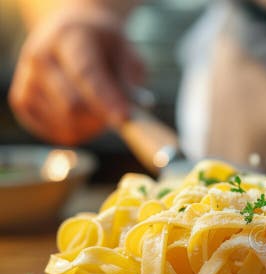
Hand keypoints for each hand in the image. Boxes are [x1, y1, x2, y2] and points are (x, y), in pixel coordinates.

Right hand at [9, 6, 144, 144]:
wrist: (70, 33)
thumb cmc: (102, 46)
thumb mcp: (124, 51)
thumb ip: (128, 79)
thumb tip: (128, 112)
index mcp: (68, 38)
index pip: (86, 73)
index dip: (106, 98)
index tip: (124, 118)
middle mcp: (40, 57)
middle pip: (72, 105)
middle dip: (102, 118)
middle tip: (119, 115)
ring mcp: (27, 80)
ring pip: (66, 123)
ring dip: (92, 127)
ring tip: (100, 109)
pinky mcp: (21, 102)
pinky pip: (56, 133)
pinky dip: (77, 132)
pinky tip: (84, 116)